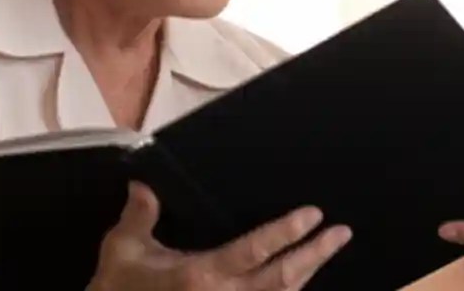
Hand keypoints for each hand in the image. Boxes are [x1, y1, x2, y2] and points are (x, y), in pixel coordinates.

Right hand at [89, 182, 351, 290]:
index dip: (287, 233)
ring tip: (327, 252)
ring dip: (307, 276)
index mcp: (201, 275)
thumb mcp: (122, 251)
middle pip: (281, 280)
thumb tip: (143, 183)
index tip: (314, 214)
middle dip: (315, 256)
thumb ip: (139, 217)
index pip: (255, 250)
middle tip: (342, 234)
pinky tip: (299, 284)